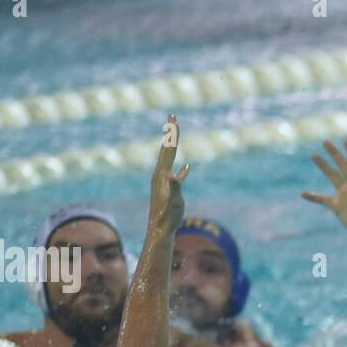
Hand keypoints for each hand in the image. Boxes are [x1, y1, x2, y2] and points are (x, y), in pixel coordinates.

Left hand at [148, 114, 189, 233]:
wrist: (160, 230)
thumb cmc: (168, 216)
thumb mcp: (174, 200)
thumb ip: (175, 187)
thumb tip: (174, 176)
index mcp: (161, 174)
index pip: (168, 149)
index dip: (172, 133)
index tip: (174, 117)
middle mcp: (160, 175)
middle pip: (166, 149)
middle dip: (171, 133)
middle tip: (173, 116)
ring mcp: (164, 183)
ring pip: (169, 160)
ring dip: (174, 147)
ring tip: (176, 137)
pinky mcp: (170, 191)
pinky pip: (177, 175)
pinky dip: (182, 169)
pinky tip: (186, 167)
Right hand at [301, 139, 346, 241]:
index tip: (346, 140)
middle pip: (342, 165)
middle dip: (334, 153)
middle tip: (326, 141)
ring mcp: (345, 195)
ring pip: (332, 176)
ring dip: (323, 166)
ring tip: (314, 155)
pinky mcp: (338, 207)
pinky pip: (323, 199)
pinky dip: (313, 197)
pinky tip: (303, 194)